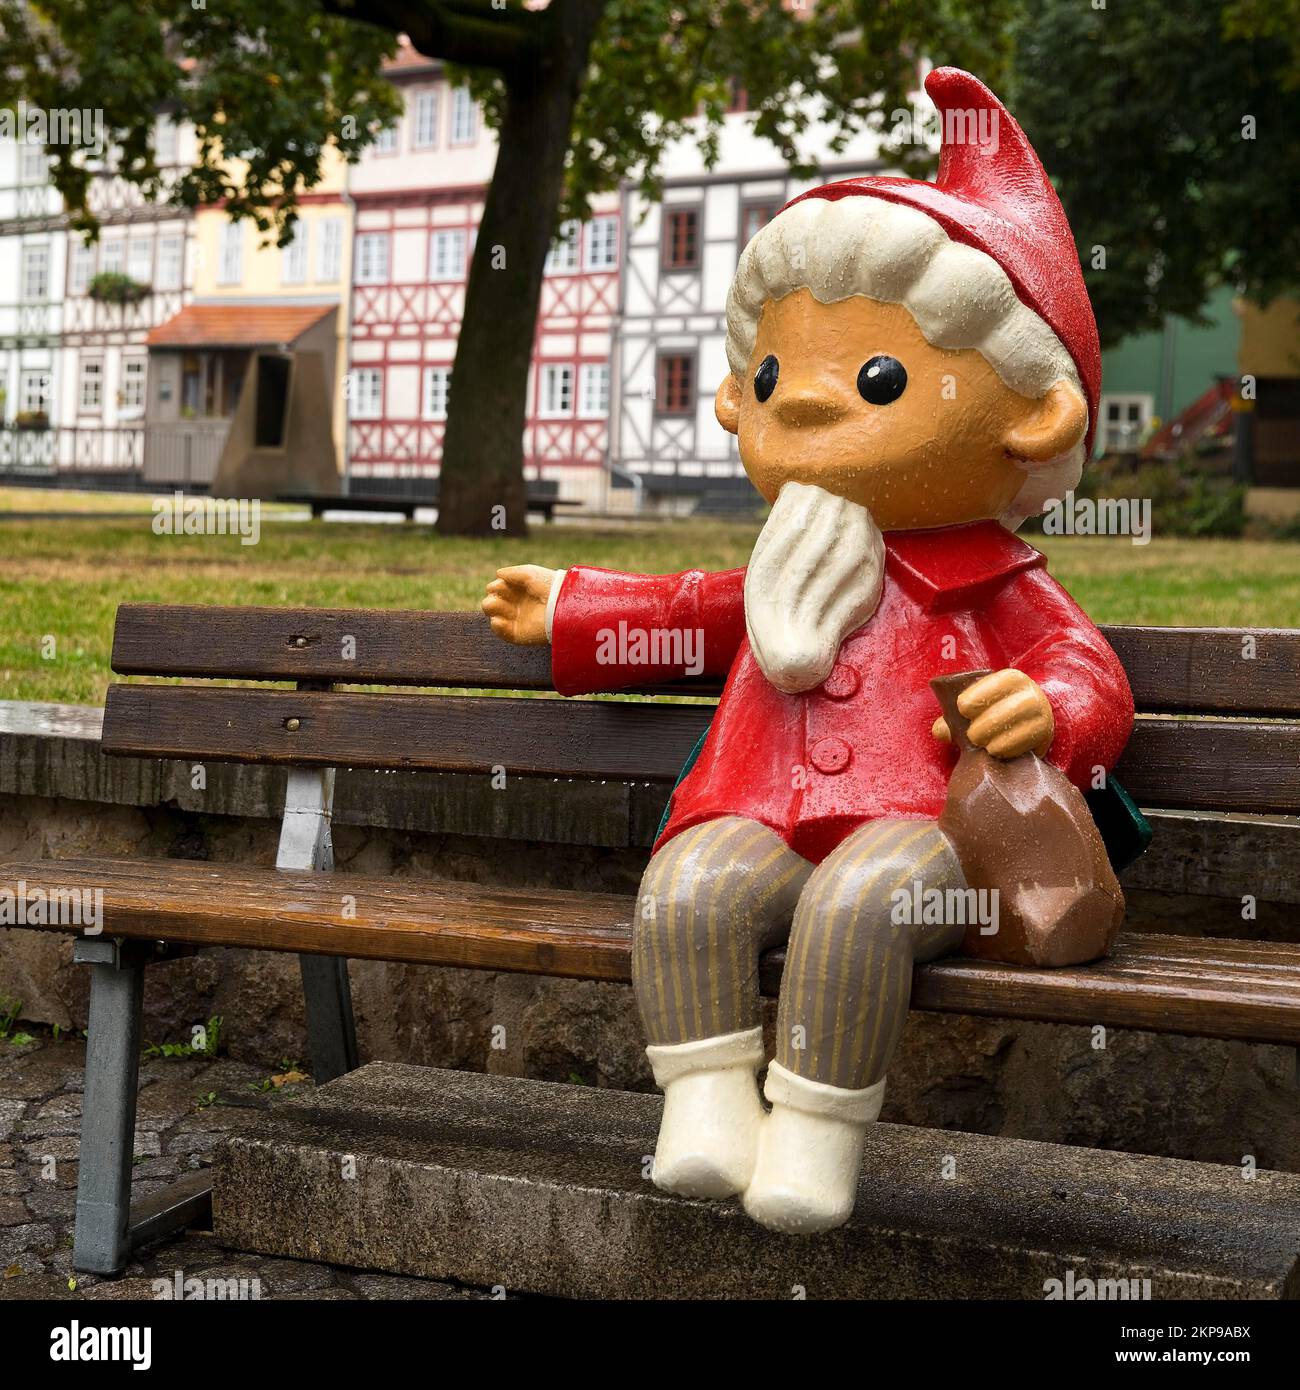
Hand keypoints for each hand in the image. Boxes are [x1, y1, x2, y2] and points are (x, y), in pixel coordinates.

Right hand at [481, 565, 554, 645]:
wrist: (561, 605)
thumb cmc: (547, 586)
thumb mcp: (528, 574)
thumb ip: (511, 573)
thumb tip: (498, 574)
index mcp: (520, 591)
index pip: (499, 589)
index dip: (496, 586)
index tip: (501, 584)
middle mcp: (518, 605)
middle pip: (492, 602)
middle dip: (491, 598)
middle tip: (497, 597)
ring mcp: (518, 620)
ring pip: (493, 615)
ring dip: (490, 608)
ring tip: (495, 604)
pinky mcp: (519, 634)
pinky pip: (502, 633)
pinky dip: (497, 626)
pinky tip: (498, 620)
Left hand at [931, 668, 1053, 758]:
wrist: (1034, 720)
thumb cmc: (997, 711)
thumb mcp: (978, 708)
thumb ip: (954, 718)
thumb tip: (939, 731)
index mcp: (1010, 679)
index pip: (993, 684)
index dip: (974, 698)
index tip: (963, 710)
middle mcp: (1029, 692)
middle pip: (1002, 711)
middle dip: (982, 727)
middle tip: (973, 736)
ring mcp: (1041, 712)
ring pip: (1015, 726)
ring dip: (993, 739)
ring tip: (984, 745)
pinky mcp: (1045, 732)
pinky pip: (1024, 742)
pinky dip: (1007, 748)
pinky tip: (997, 751)